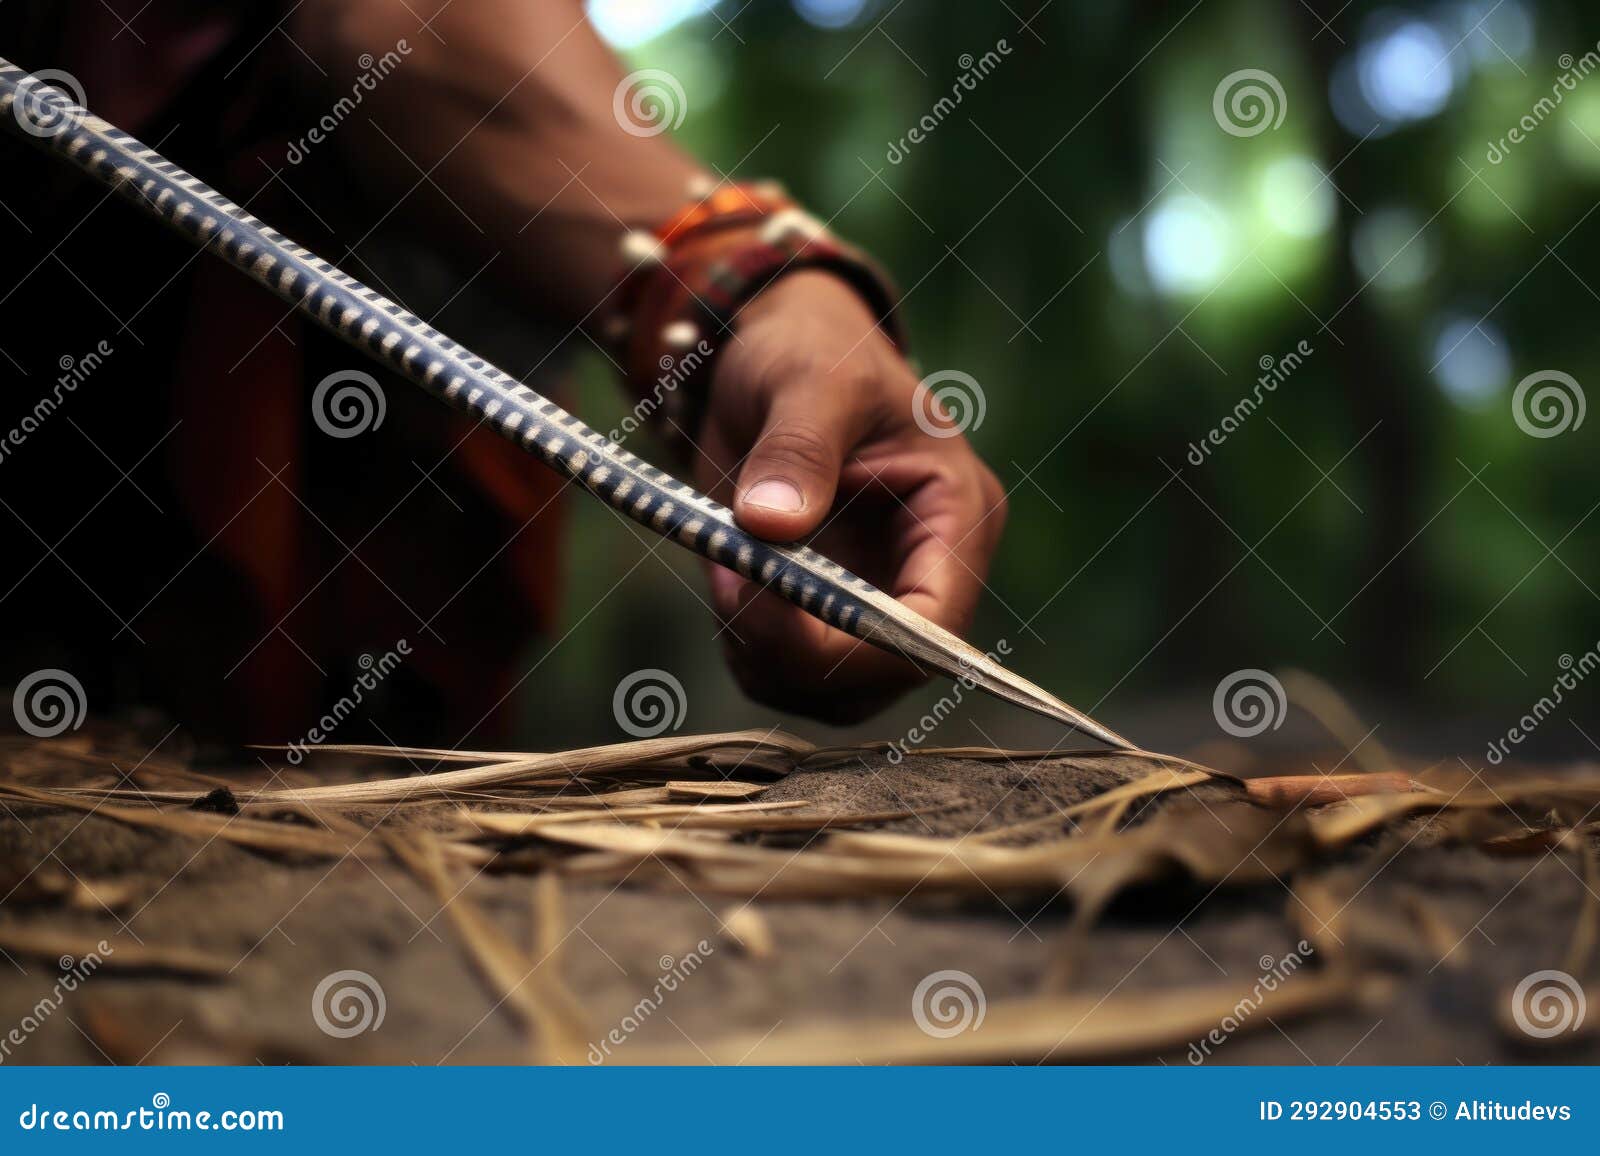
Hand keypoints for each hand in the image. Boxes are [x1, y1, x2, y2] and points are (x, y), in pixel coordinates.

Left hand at [693, 270, 1007, 723]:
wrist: (766, 355)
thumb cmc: (810, 350)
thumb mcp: (809, 379)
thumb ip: (798, 450)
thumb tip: (768, 526)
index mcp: (958, 517)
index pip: (934, 627)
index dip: (860, 644)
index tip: (772, 601)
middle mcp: (927, 572)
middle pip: (883, 673)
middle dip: (798, 654)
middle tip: (731, 588)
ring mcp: (876, 600)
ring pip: (834, 690)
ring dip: (766, 657)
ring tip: (726, 572)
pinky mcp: (826, 614)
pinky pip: (793, 673)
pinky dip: (749, 650)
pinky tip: (728, 583)